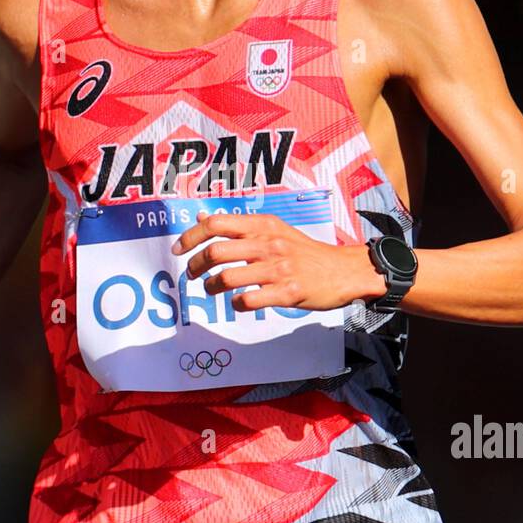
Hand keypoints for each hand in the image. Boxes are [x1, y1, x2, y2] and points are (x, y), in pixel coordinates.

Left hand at [171, 209, 386, 312]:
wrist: (343, 271)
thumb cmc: (304, 252)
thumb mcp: (274, 230)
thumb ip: (240, 227)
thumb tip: (202, 218)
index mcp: (264, 225)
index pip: (216, 224)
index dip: (190, 237)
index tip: (178, 250)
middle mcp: (269, 243)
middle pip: (215, 251)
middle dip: (195, 265)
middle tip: (191, 274)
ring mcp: (278, 269)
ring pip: (227, 278)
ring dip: (210, 287)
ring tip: (211, 290)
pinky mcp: (287, 293)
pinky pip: (248, 300)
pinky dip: (236, 303)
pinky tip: (239, 302)